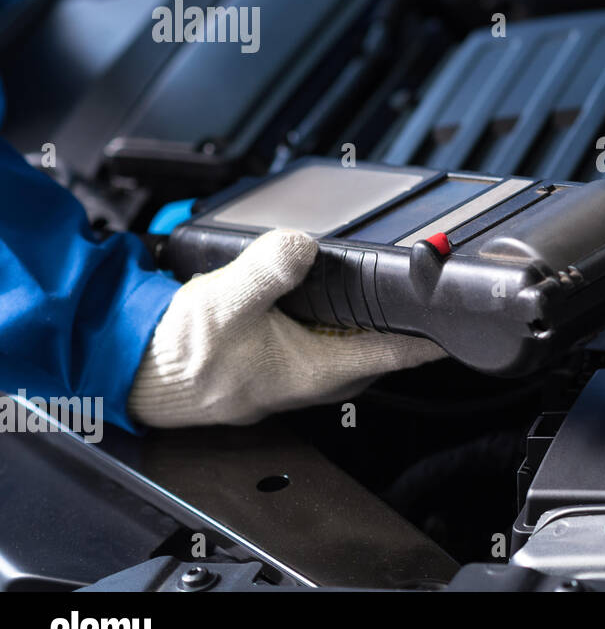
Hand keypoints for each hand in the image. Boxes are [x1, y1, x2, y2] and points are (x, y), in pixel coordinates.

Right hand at [128, 229, 443, 427]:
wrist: (123, 367)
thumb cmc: (172, 352)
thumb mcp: (226, 299)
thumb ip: (270, 270)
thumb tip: (304, 246)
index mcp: (310, 372)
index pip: (388, 356)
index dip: (426, 342)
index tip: (456, 331)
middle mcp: (303, 382)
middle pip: (372, 355)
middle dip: (396, 331)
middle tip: (416, 302)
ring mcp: (283, 378)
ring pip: (341, 351)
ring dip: (357, 325)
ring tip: (371, 294)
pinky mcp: (263, 367)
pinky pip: (310, 346)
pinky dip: (322, 322)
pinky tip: (311, 300)